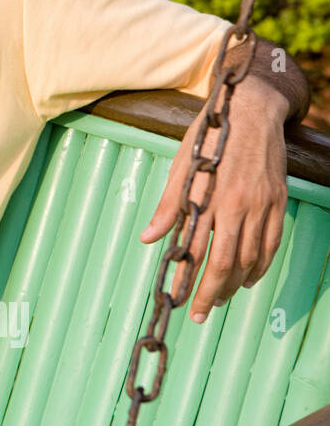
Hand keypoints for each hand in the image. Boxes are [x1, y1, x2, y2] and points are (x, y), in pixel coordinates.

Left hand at [139, 85, 288, 322]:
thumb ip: (168, 206)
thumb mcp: (181, 166)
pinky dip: (260, 267)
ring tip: (217, 299)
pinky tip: (247, 279)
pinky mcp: (277, 203)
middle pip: (226, 264)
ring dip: (233, 285)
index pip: (197, 253)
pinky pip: (271, 245)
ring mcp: (262, 206)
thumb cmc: (210, 137)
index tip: (177, 300)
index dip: (187, 281)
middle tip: (197, 313)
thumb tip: (148, 238)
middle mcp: (239, 206)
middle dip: (209, 293)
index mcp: (210, 199)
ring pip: (251, 260)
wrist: (252, 111)